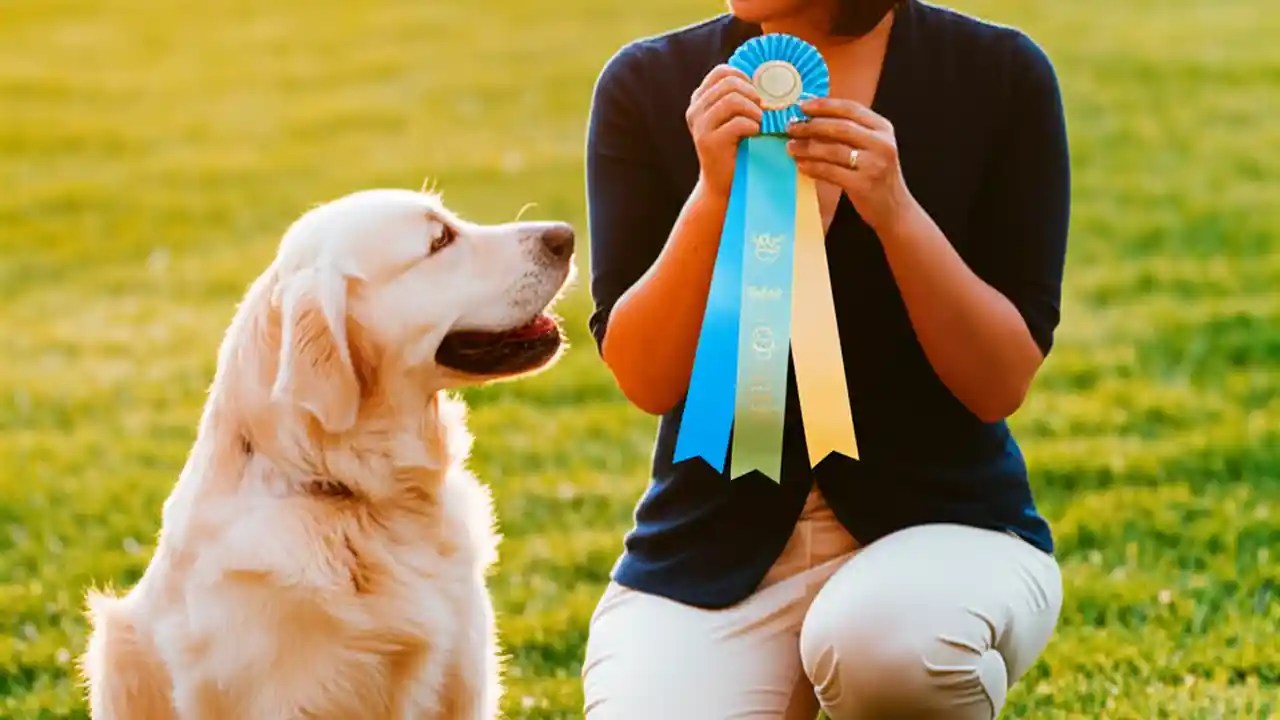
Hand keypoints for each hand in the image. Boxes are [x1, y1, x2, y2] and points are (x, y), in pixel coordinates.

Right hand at [686, 65, 762, 198]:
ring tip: (759, 123)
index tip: (755, 95)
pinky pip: (738, 122)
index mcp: (700, 99)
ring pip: (733, 100)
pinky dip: (752, 126)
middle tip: (761, 111)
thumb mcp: (733, 118)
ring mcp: (699, 125)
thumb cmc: (735, 148)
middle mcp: (695, 109)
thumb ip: (739, 97)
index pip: (721, 72)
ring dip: (754, 110)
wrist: (723, 183)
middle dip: (752, 95)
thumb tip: (765, 78)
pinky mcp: (708, 141)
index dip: (743, 78)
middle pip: (729, 83)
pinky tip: (754, 134)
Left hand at [786, 98, 916, 233]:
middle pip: (840, 127)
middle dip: (811, 126)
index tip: (802, 106)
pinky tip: (801, 165)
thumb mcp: (872, 147)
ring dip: (807, 147)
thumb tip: (812, 117)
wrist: (894, 208)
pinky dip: (813, 167)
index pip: (851, 109)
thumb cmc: (876, 175)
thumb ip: (851, 131)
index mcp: (883, 128)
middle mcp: (881, 143)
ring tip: (791, 147)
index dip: (825, 105)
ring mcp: (874, 164)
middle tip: (791, 127)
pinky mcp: (863, 185)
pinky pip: (830, 172)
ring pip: (833, 150)